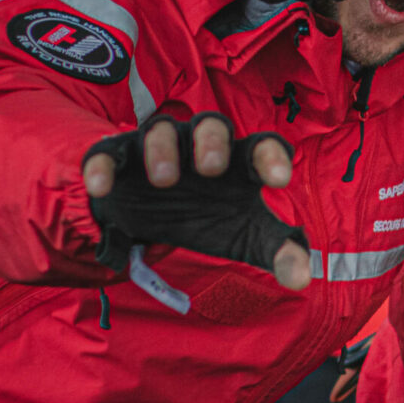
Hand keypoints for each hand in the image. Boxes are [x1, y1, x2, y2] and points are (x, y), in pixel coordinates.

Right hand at [83, 115, 310, 288]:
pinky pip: (107, 152)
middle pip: (212, 124)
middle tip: (211, 169)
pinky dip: (103, 166)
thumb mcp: (245, 237)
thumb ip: (277, 251)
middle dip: (212, 143)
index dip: (272, 157)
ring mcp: (158, 147)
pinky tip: (101, 187)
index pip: (263, 146)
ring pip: (161, 129)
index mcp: (239, 163)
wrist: (150, 218)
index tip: (280, 181)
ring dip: (162, 150)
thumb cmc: (210, 217)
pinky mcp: (117, 157)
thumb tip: (303, 278)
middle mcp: (200, 146)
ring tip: (163, 181)